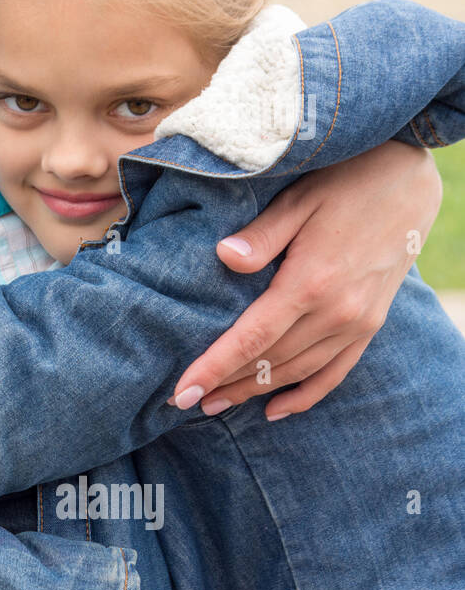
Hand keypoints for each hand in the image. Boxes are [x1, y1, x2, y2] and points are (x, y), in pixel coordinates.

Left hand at [172, 140, 441, 419]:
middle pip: (269, 363)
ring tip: (217, 405)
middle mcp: (337, 312)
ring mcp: (358, 322)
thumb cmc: (345, 182)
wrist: (408, 179)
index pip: (250, 339)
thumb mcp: (298, 200)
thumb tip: (223, 256)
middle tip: (185, 402)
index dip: (213, 368)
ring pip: (297, 371)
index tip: (181, 392)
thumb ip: (261, 235)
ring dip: (255, 392)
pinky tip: (275, 410)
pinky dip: (305, 395)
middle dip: (225, 385)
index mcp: (310, 283)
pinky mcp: (371, 324)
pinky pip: (336, 371)